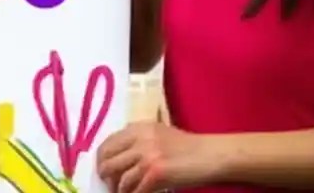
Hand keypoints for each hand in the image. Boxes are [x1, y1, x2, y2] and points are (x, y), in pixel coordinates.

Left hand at [97, 122, 219, 192]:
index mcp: (137, 128)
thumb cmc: (188, 146)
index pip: (107, 145)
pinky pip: (136, 190)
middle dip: (106, 176)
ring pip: (120, 179)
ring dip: (120, 190)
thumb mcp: (158, 133)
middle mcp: (139, 140)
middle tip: (110, 184)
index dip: (102, 160)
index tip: (104, 169)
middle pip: (108, 161)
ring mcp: (146, 157)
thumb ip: (137, 138)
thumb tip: (117, 154)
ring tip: (124, 192)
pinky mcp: (155, 174)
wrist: (211, 155)